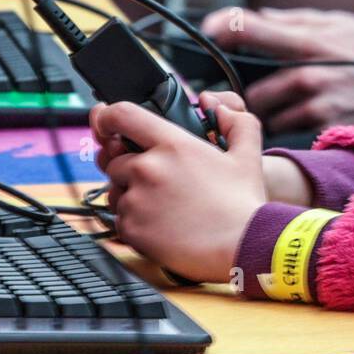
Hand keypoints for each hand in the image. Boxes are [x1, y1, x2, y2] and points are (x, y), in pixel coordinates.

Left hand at [90, 90, 266, 283]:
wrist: (243, 246)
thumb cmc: (244, 204)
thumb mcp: (248, 153)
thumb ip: (235, 121)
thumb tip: (217, 107)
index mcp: (172, 145)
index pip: (120, 115)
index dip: (106, 117)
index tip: (106, 125)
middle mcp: (148, 168)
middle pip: (115, 160)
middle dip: (130, 168)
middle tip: (158, 181)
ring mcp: (136, 200)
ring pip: (116, 191)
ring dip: (131, 195)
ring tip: (165, 206)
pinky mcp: (130, 229)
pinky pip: (119, 219)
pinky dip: (135, 221)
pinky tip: (162, 225)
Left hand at [201, 7, 353, 133]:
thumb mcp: (340, 23)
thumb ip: (295, 22)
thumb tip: (257, 16)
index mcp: (309, 42)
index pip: (252, 30)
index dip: (223, 28)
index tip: (209, 30)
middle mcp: (308, 74)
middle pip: (253, 89)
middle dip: (249, 93)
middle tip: (250, 91)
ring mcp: (318, 104)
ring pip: (270, 116)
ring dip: (271, 113)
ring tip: (285, 107)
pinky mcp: (328, 128)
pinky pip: (294, 131)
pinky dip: (293, 126)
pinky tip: (307, 117)